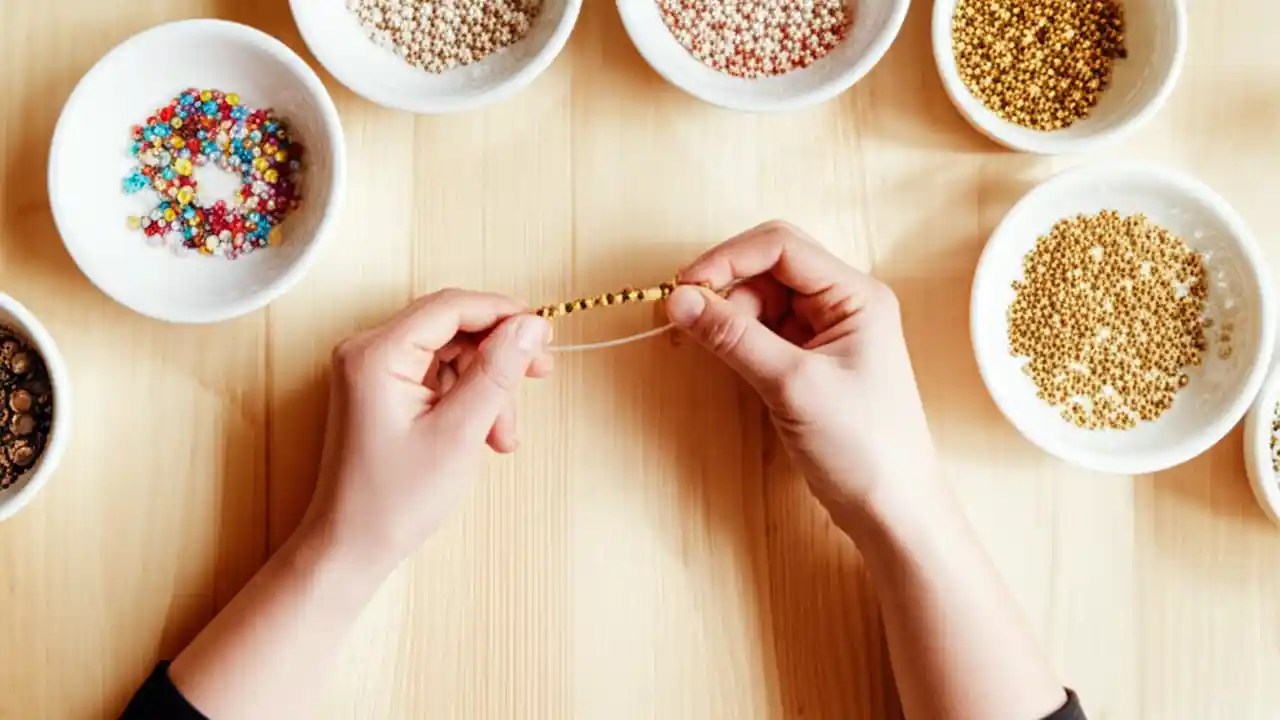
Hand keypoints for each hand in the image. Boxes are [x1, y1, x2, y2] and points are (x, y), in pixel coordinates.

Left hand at [306, 289, 552, 562]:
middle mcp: (368, 352)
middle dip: (498, 354)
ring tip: (504, 434)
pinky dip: (468, 398)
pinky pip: (438, 374)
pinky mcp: (382, 389)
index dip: (503, 313)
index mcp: (376, 354)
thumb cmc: (393, 500)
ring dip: (487, 385)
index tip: (544, 332)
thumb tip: (530, 326)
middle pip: (452, 326)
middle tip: (540, 372)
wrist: (352, 546)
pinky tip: (485, 433)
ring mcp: (373, 370)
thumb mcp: (459, 433)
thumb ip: (496, 372)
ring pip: (451, 353)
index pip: (450, 307)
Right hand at [666, 221, 937, 525]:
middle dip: (726, 287)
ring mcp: (828, 332)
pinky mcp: (812, 360)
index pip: (781, 247)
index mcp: (856, 296)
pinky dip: (739, 337)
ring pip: (762, 299)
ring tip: (711, 348)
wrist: (892, 509)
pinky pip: (765, 329)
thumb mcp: (791, 385)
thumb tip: (679, 299)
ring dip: (730, 315)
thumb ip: (734, 337)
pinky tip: (726, 357)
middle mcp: (844, 304)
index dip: (727, 258)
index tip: (685, 288)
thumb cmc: (862, 447)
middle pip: (769, 267)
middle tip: (687, 318)